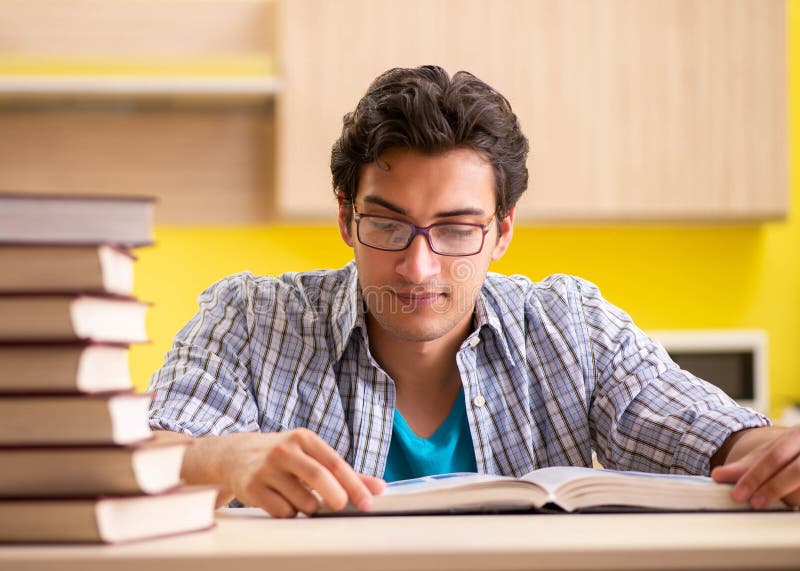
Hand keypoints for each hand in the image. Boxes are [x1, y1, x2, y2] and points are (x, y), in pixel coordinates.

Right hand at [200, 429, 384, 517]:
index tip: (368, 502)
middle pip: (318, 477)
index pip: (335, 463)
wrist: (236, 454)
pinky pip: (282, 511)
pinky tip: (282, 501)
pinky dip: (289, 513)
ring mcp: (266, 469)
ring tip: (300, 497)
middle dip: (336, 496)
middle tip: (342, 506)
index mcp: (304, 438)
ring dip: (308, 508)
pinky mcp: (251, 488)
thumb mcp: (311, 454)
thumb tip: (378, 488)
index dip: (354, 485)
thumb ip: (345, 472)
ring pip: (301, 501)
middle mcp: (284, 450)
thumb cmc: (284, 456)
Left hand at [711, 425, 799, 508]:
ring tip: (776, 509)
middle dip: (772, 487)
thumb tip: (716, 475)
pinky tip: (794, 511)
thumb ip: (744, 467)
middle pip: (795, 470)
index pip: (773, 456)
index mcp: (797, 435)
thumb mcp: (768, 455)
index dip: (755, 476)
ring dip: (792, 496)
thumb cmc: (789, 455)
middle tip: (753, 504)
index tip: (737, 495)